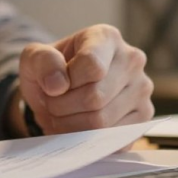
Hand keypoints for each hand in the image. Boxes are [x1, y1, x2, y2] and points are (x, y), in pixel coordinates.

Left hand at [18, 24, 152, 134]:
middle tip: (51, 104)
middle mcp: (132, 60)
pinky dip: (86, 139)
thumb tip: (57, 85)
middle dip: (62, 106)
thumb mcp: (35, 58)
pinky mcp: (142, 118)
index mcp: (106, 38)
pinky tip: (76, 127)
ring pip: (102, 121)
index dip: (65, 81)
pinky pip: (111, 139)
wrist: (60, 90)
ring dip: (70, 125)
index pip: (92, 65)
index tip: (53, 84)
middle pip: (95, 96)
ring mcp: (141, 90)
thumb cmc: (50, 70)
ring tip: (61, 115)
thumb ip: (42, 61)